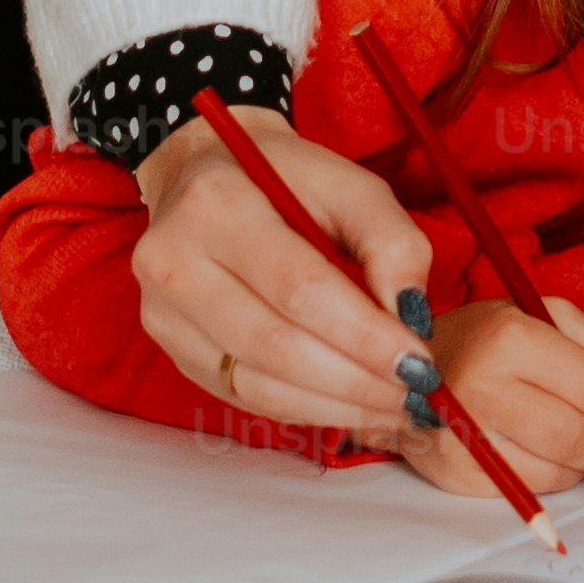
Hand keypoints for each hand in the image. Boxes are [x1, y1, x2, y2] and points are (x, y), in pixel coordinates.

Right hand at [130, 105, 430, 437]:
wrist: (206, 173)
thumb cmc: (287, 179)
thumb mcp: (351, 184)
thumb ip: (392, 242)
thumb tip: (412, 320)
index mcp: (215, 203)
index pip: (299, 288)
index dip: (364, 335)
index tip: (420, 362)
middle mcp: (172, 262)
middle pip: (275, 346)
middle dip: (357, 381)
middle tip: (416, 394)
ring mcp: (163, 314)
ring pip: (258, 384)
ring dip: (337, 406)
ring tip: (395, 407)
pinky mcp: (173, 350)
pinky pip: (246, 397)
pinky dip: (307, 409)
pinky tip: (352, 406)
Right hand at [393, 297, 583, 506]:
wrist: (410, 369)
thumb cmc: (487, 342)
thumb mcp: (544, 315)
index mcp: (511, 338)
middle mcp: (484, 386)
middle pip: (580, 438)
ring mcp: (465, 434)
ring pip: (559, 472)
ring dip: (582, 465)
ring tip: (575, 444)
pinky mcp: (455, 473)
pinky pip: (528, 491)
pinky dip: (550, 479)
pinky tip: (543, 456)